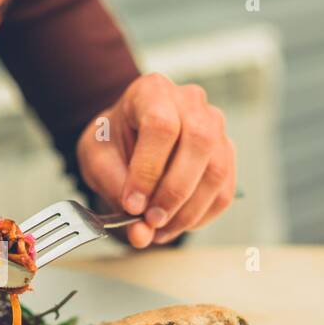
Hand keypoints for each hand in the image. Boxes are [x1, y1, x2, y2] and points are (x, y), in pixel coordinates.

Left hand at [76, 74, 235, 246]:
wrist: (127, 136)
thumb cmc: (112, 141)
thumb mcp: (97, 160)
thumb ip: (115, 192)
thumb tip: (140, 233)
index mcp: (152, 91)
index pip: (161, 125)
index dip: (148, 170)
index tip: (132, 204)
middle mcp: (190, 102)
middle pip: (199, 143)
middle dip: (174, 192)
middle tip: (151, 221)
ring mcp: (214, 126)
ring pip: (216, 171)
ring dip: (188, 211)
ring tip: (159, 230)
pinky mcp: (225, 153)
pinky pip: (224, 190)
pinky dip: (201, 216)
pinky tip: (175, 224)